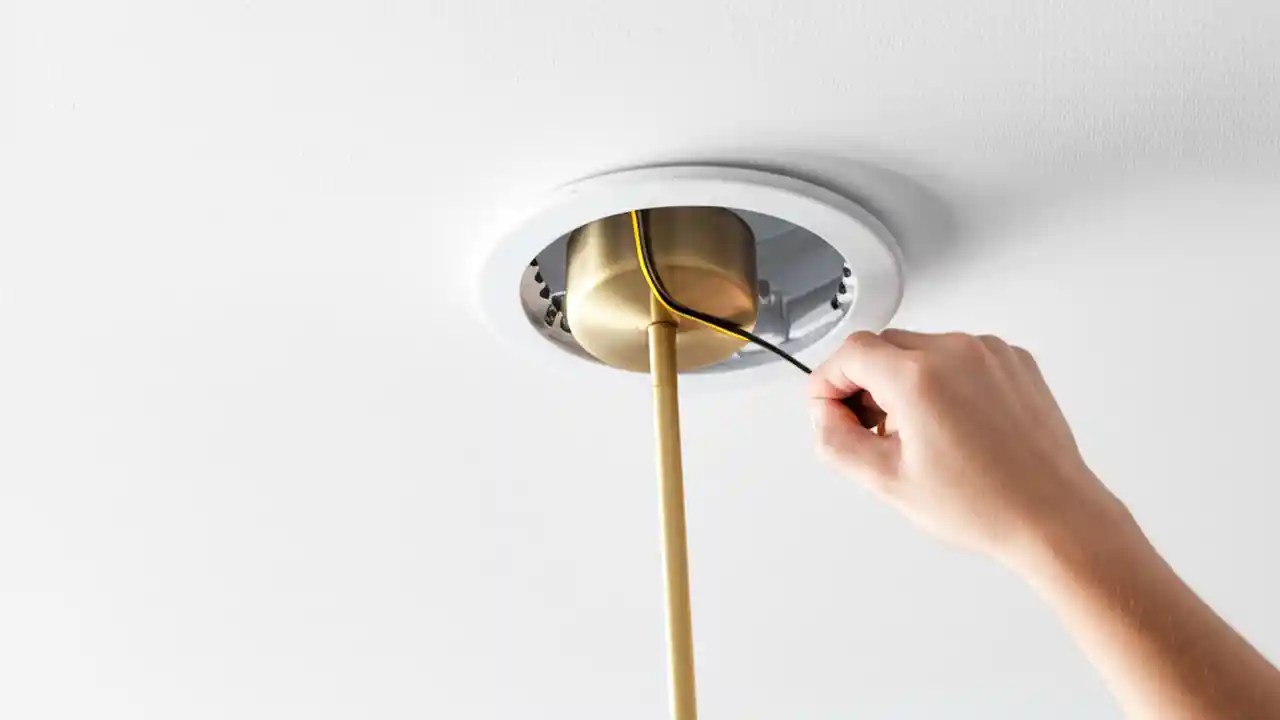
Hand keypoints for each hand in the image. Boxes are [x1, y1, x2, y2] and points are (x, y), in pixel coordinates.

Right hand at [808, 331, 1132, 565]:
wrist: (1056, 518)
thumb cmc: (985, 506)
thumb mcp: (886, 481)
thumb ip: (836, 440)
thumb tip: (824, 415)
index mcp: (919, 376)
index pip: (851, 352)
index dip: (829, 381)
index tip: (829, 409)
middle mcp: (956, 351)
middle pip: (883, 346)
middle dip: (866, 383)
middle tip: (872, 432)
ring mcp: (991, 353)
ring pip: (921, 350)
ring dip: (906, 382)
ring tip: (919, 437)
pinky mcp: (1015, 362)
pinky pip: (960, 357)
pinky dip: (946, 382)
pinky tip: (954, 428)